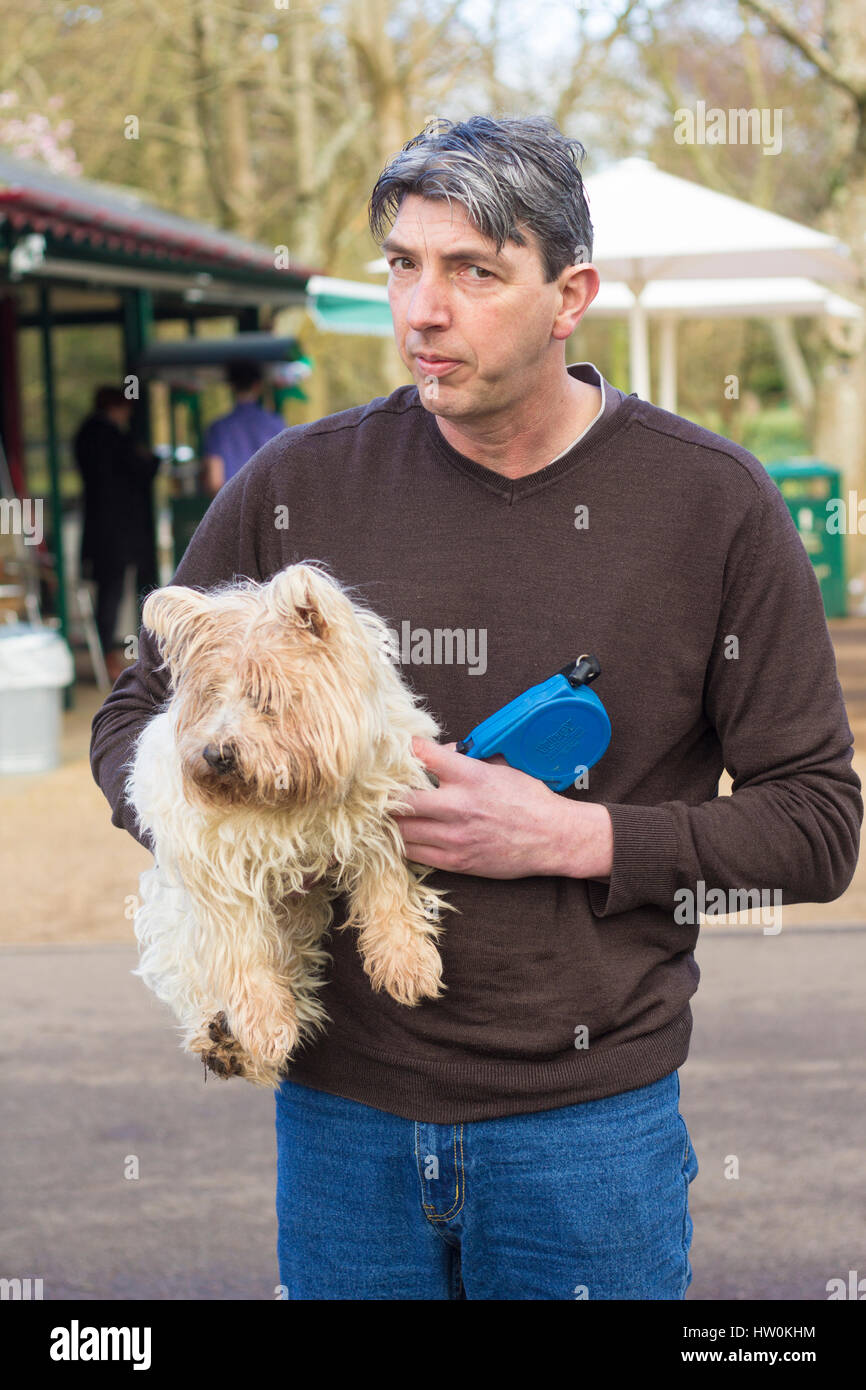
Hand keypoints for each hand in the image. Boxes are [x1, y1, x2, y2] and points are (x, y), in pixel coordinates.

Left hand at [392, 737, 612, 880]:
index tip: (401, 750)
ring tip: (393, 812)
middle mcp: (458, 807)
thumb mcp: (501, 767)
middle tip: (384, 789)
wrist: (552, 838)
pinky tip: (406, 834)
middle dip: (389, 793)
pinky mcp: (455, 862)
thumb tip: (437, 752)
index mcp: (471, 777)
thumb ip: (466, 759)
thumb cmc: (529, 800)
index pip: (424, 755)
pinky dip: (404, 842)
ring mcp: (455, 837)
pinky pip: (413, 854)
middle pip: (402, 799)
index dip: (407, 749)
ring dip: (393, 819)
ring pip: (401, 829)